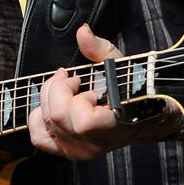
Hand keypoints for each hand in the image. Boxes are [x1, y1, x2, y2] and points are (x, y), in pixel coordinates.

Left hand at [28, 23, 183, 160]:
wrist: (143, 117)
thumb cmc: (132, 90)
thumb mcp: (117, 65)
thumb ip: (98, 48)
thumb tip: (83, 32)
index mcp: (110, 127)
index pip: (79, 119)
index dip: (73, 94)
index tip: (79, 79)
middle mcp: (92, 145)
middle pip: (54, 116)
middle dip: (57, 89)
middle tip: (71, 80)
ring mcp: (79, 151)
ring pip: (44, 123)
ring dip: (50, 99)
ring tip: (66, 92)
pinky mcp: (68, 152)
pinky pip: (39, 137)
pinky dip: (39, 118)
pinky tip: (53, 106)